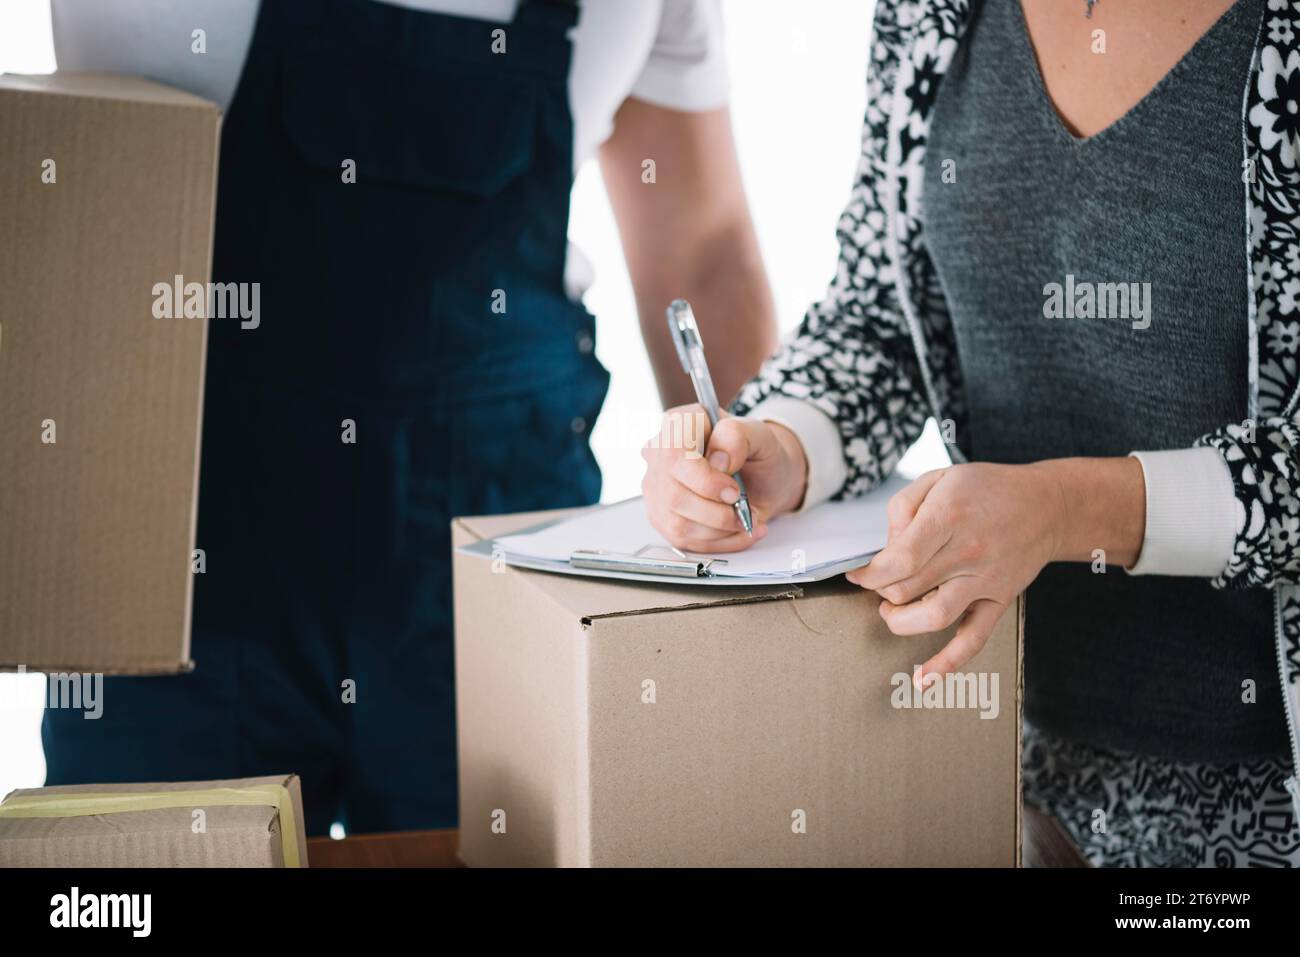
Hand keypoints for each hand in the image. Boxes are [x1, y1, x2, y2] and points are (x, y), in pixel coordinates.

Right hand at [641, 404, 808, 551]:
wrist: (763, 479)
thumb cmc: (758, 454)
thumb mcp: (760, 435)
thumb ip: (739, 436)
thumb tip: (718, 460)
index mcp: (678, 425)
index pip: (673, 454)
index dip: (704, 480)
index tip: (733, 491)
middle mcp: (659, 456)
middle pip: (674, 495)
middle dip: (716, 512)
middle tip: (743, 507)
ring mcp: (657, 489)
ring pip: (679, 524)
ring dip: (721, 530)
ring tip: (746, 519)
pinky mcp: (663, 517)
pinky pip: (686, 541)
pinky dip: (720, 542)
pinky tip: (738, 531)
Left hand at [846, 462, 1068, 683]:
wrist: (1048, 505)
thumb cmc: (988, 488)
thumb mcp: (940, 478)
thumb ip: (903, 507)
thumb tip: (886, 547)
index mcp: (949, 518)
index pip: (899, 560)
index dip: (869, 574)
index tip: (858, 575)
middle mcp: (968, 552)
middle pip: (908, 589)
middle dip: (881, 591)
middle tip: (879, 584)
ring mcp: (986, 580)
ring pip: (933, 617)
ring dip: (901, 621)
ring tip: (891, 611)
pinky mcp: (999, 600)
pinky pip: (973, 639)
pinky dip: (947, 664)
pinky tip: (923, 680)